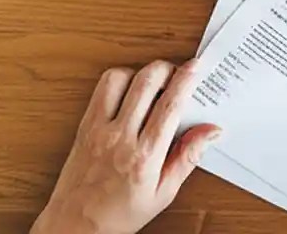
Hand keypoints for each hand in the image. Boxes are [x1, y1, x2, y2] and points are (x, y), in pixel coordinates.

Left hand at [32, 60, 221, 233]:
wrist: (76, 224)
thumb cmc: (118, 214)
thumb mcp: (163, 193)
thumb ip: (188, 157)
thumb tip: (210, 132)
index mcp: (144, 156)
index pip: (169, 105)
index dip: (186, 79)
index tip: (195, 67)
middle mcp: (120, 137)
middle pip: (146, 82)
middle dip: (167, 68)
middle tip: (177, 73)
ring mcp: (99, 129)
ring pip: (120, 78)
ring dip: (140, 73)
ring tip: (152, 84)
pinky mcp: (85, 125)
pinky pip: (101, 89)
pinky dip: (119, 80)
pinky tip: (129, 92)